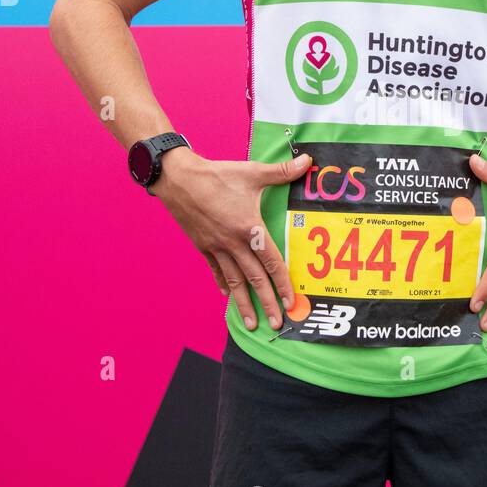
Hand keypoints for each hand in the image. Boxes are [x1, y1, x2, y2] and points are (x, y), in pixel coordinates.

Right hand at [152, 145, 311, 330]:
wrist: (178, 178)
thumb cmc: (217, 175)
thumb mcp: (252, 172)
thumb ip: (282, 172)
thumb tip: (308, 162)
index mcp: (249, 229)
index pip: (272, 263)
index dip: (283, 284)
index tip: (291, 303)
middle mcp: (233, 244)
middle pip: (255, 279)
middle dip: (267, 303)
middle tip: (277, 324)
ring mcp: (216, 247)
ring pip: (234, 281)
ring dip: (244, 303)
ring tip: (251, 323)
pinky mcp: (203, 246)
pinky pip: (216, 270)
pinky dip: (223, 283)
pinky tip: (227, 296)